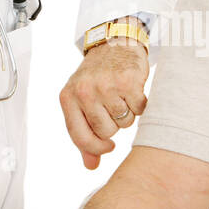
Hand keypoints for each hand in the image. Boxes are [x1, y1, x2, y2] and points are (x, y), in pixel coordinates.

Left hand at [60, 26, 148, 169]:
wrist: (114, 42)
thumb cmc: (97, 76)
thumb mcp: (81, 101)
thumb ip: (84, 133)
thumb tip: (91, 165)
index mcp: (68, 97)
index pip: (80, 137)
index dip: (96, 148)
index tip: (108, 147)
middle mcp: (85, 91)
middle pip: (106, 132)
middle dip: (114, 125)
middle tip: (114, 107)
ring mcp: (107, 85)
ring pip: (124, 123)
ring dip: (128, 114)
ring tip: (122, 97)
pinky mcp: (128, 81)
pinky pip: (139, 110)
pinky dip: (140, 105)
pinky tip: (133, 91)